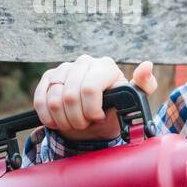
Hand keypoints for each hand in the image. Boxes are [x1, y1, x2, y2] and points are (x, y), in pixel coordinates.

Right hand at [34, 55, 158, 141]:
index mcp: (105, 66)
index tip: (98, 117)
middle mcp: (83, 62)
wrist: (94, 119)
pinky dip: (48, 117)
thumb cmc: (115, 109)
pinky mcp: (48, 78)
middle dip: (78, 118)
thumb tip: (146, 65)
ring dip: (64, 120)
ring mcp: (64, 68)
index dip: (91, 110)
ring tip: (75, 122)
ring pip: (53, 100)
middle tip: (86, 124)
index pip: (89, 89)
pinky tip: (59, 120)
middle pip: (70, 96)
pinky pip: (40, 100)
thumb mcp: (133, 101)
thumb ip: (144, 85)